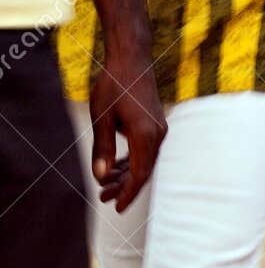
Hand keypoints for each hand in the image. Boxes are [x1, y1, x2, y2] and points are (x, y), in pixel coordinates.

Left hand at [87, 50, 165, 212]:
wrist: (131, 60)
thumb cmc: (114, 85)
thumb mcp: (101, 118)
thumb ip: (103, 149)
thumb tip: (102, 177)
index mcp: (146, 135)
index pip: (139, 174)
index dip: (128, 193)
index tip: (116, 207)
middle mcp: (158, 135)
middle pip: (143, 170)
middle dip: (124, 186)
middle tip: (104, 198)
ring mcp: (159, 130)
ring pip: (144, 161)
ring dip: (127, 174)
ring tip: (107, 185)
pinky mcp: (155, 125)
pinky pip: (145, 150)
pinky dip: (132, 161)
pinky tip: (117, 166)